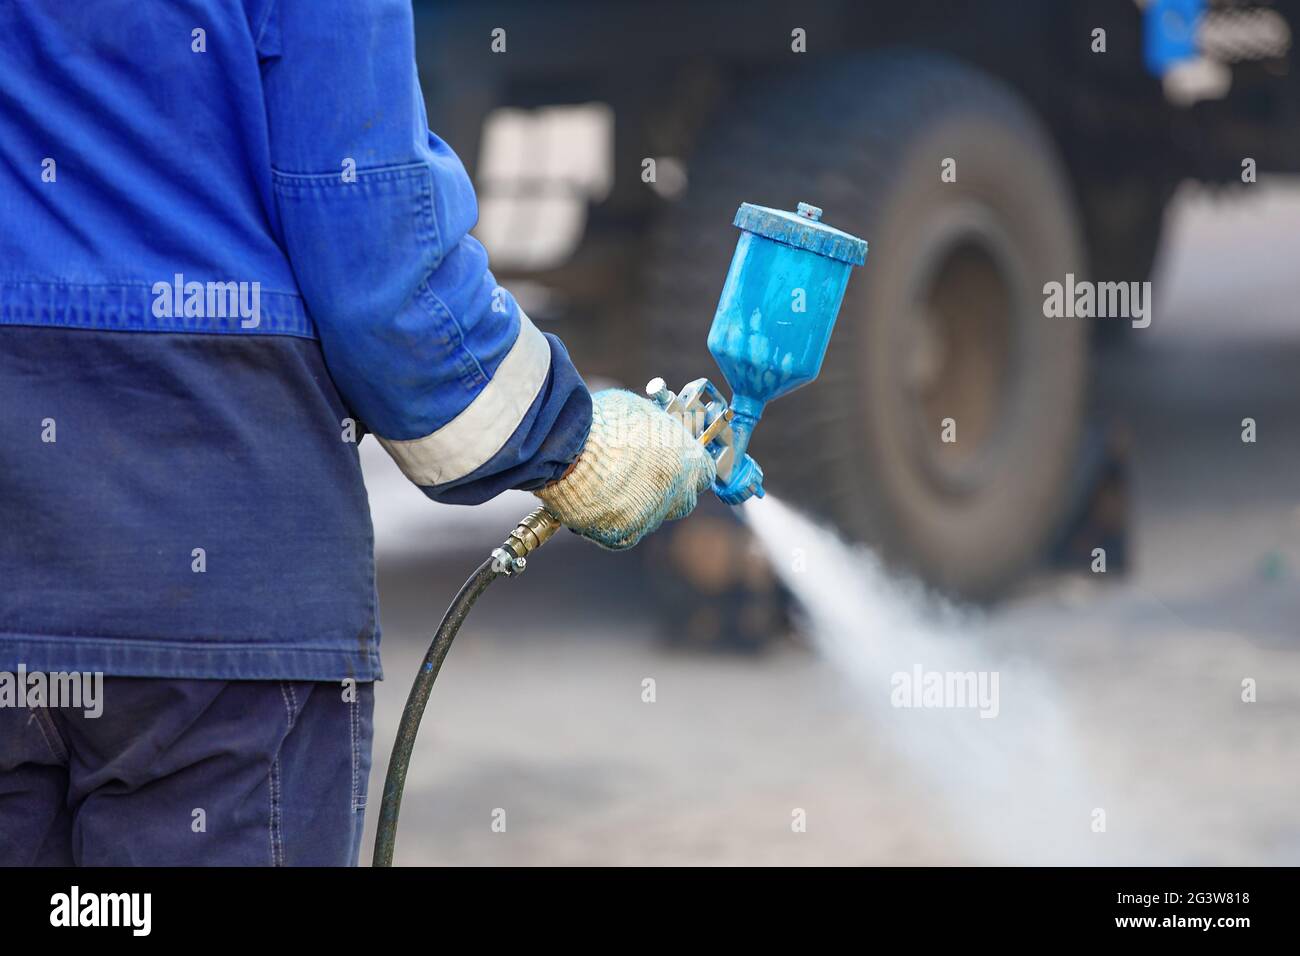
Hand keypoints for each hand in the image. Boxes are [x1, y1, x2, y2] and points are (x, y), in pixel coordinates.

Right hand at [536, 389, 716, 549]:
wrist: (570, 449)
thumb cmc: (604, 422)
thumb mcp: (641, 412)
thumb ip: (657, 430)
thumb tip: (654, 430)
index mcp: (688, 462)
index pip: (705, 473)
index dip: (690, 467)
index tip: (678, 463)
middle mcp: (675, 494)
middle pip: (683, 500)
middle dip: (669, 490)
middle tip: (643, 475)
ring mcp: (649, 518)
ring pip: (651, 516)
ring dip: (638, 505)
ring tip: (610, 484)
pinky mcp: (621, 535)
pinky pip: (623, 532)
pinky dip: (612, 520)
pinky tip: (596, 501)